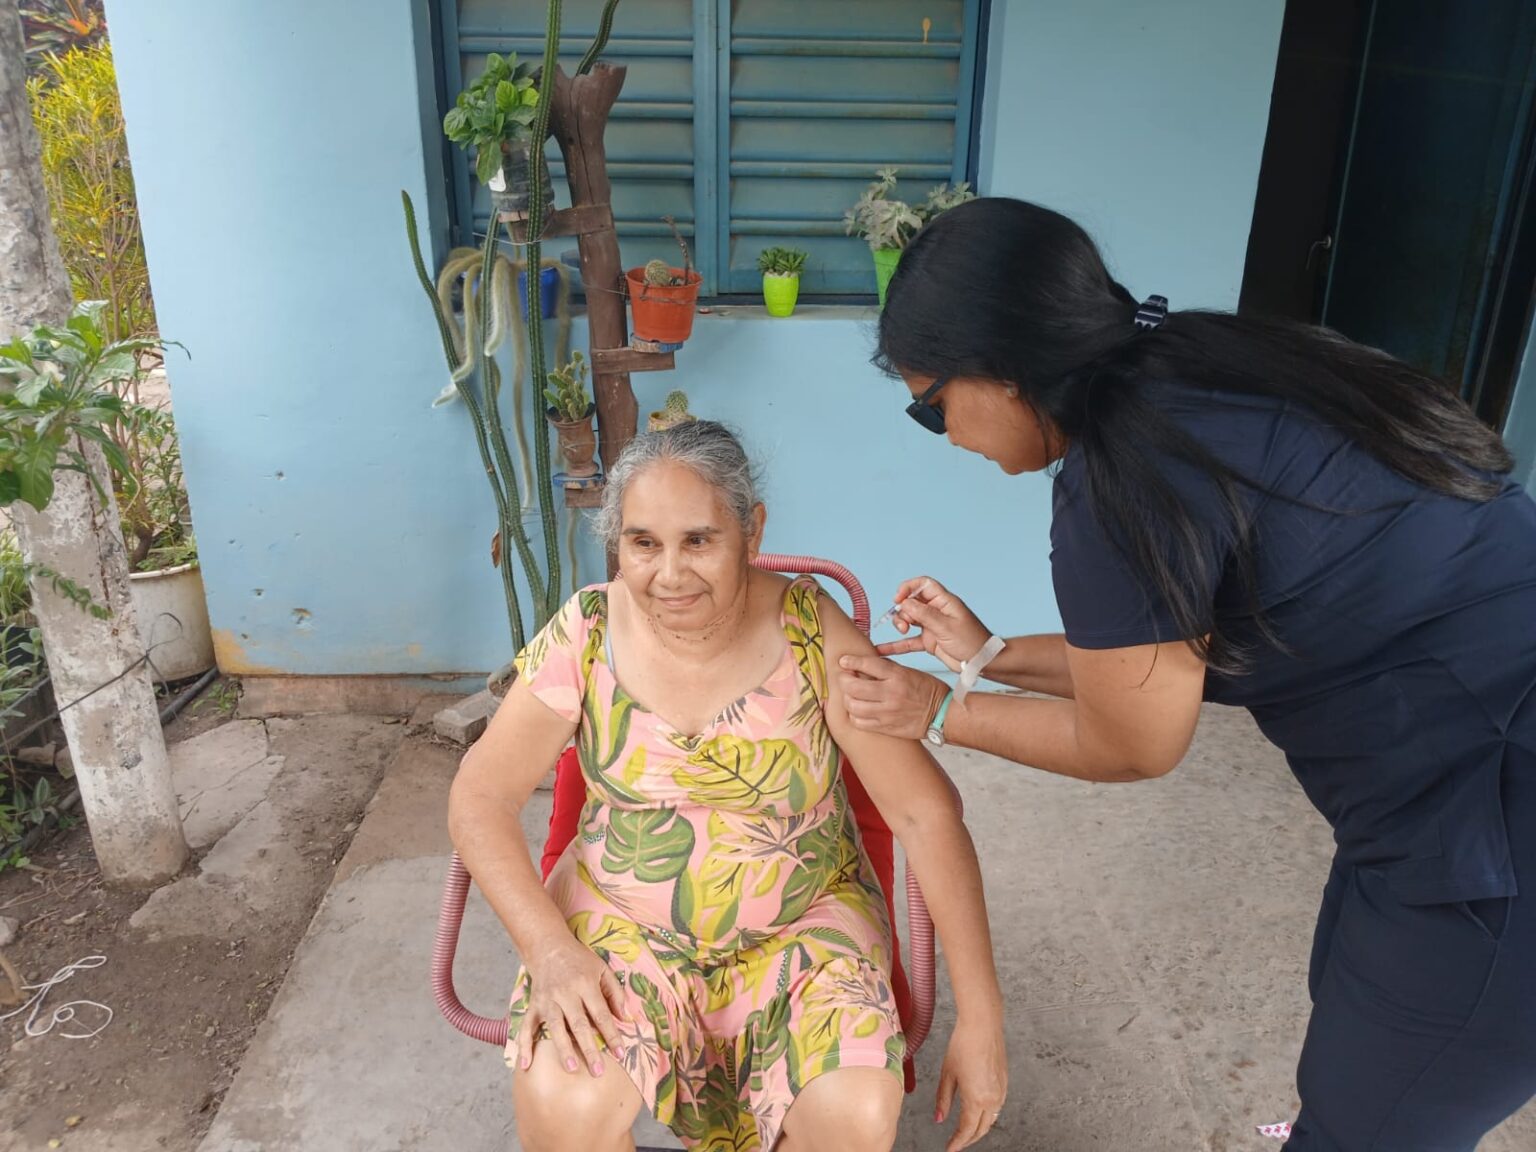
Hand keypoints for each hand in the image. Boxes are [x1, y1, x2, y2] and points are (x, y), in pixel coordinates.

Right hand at [513, 935, 626, 1077]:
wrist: (548, 948)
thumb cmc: (580, 961)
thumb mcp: (602, 969)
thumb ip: (615, 992)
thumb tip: (625, 1017)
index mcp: (585, 984)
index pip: (601, 1014)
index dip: (611, 1034)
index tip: (620, 1053)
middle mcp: (565, 993)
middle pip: (579, 1024)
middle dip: (589, 1048)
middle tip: (597, 1071)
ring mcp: (547, 1000)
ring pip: (555, 1027)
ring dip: (563, 1048)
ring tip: (571, 1068)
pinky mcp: (533, 1005)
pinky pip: (527, 1027)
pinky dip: (525, 1046)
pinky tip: (526, 1065)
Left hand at [837, 654, 948, 738]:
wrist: (943, 714)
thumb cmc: (927, 690)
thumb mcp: (909, 672)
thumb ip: (886, 668)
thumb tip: (863, 664)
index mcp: (897, 675)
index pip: (867, 664)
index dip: (851, 661)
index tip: (843, 661)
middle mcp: (891, 693)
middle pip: (854, 687)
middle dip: (843, 680)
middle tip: (844, 679)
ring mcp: (888, 712)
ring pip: (853, 706)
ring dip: (847, 699)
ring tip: (850, 696)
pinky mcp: (887, 727)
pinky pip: (860, 723)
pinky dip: (854, 715)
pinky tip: (857, 711)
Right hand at [875, 577, 992, 673]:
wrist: (982, 662)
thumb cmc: (971, 641)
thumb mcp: (946, 626)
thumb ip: (924, 614)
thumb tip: (904, 603)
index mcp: (944, 601)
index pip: (923, 585)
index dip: (908, 588)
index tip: (898, 599)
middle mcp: (936, 611)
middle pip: (911, 602)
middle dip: (903, 610)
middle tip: (903, 624)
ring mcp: (932, 626)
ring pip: (908, 619)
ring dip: (900, 624)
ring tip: (902, 632)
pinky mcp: (929, 641)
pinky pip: (909, 641)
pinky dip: (897, 644)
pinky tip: (882, 649)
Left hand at [936, 1016, 1008, 1150]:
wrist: (983, 1025)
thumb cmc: (963, 1045)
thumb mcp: (948, 1074)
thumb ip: (943, 1099)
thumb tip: (939, 1119)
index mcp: (977, 1099)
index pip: (967, 1130)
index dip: (957, 1142)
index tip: (949, 1148)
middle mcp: (993, 1099)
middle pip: (982, 1129)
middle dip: (969, 1139)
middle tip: (956, 1143)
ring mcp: (1002, 1091)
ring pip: (991, 1120)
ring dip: (979, 1128)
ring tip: (966, 1130)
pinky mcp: (1005, 1083)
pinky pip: (997, 1107)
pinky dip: (987, 1115)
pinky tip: (978, 1112)